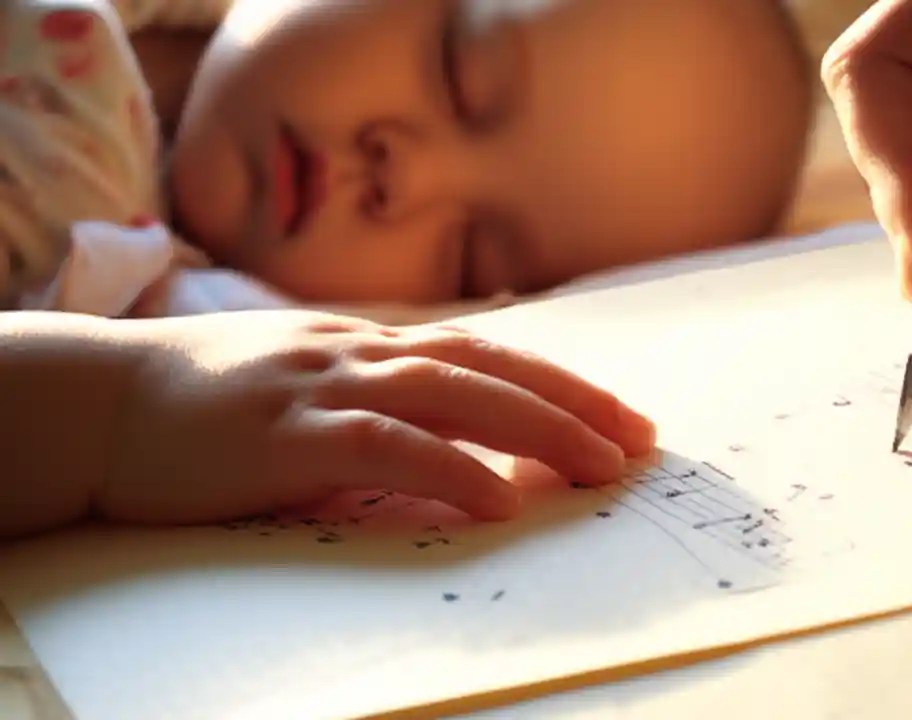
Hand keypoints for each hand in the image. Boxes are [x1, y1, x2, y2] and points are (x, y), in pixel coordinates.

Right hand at [94, 310, 654, 526]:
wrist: (106, 401)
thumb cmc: (211, 403)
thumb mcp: (308, 390)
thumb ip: (377, 409)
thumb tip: (458, 454)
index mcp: (369, 345)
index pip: (485, 354)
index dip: (557, 381)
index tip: (619, 416)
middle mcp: (360, 353)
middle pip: (489, 368)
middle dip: (572, 403)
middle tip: (639, 441)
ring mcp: (325, 387)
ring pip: (453, 396)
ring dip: (537, 428)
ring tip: (602, 466)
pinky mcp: (288, 435)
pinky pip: (384, 446)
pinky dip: (450, 466)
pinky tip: (503, 496)